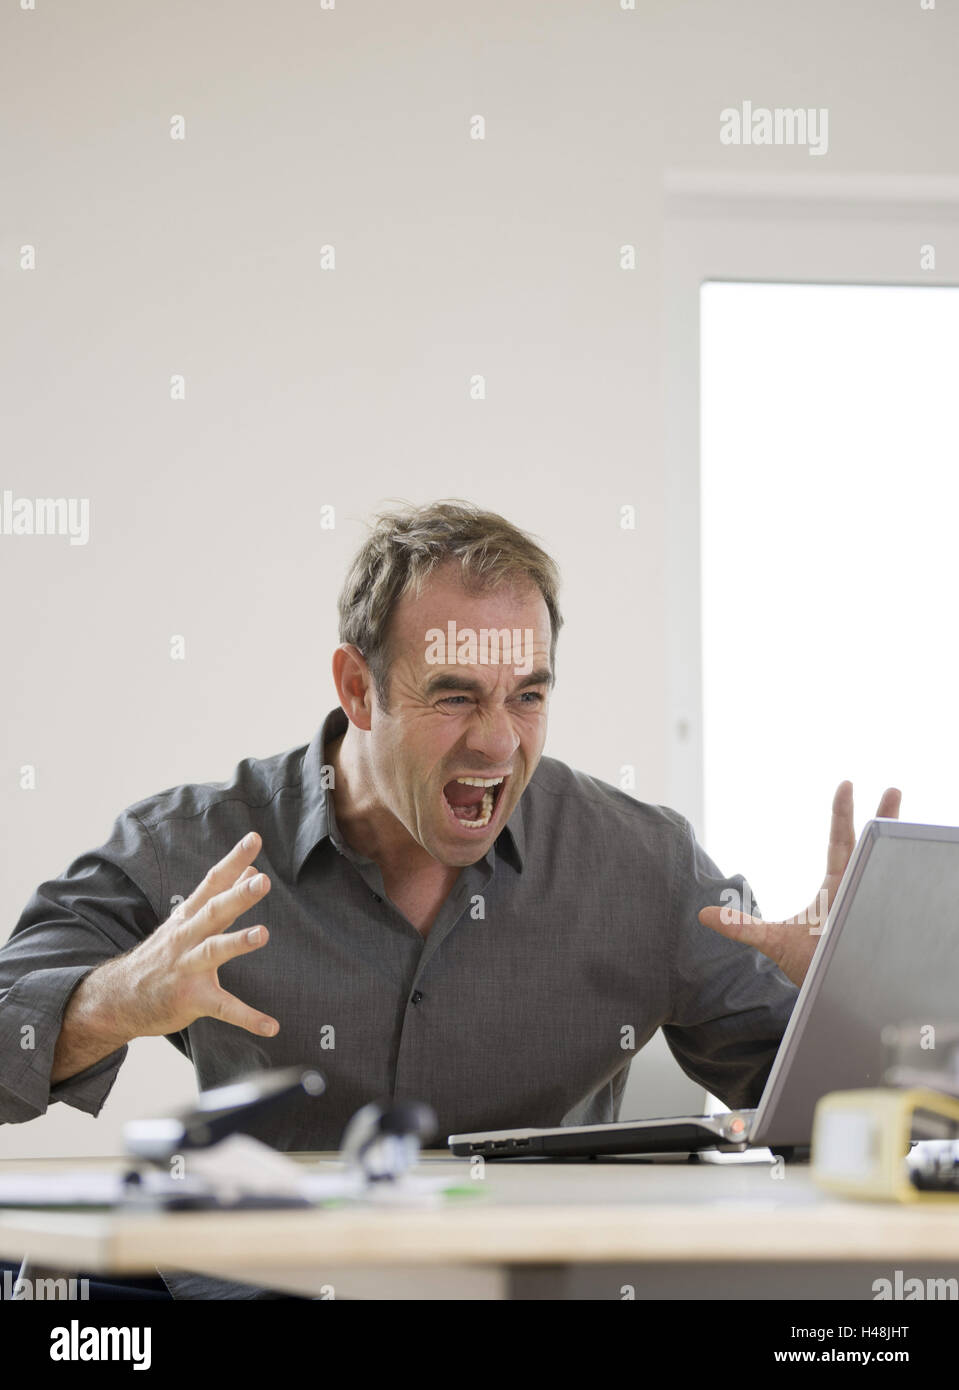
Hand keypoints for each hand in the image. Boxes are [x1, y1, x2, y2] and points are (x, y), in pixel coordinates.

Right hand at [111, 832, 278, 1038]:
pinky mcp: (191, 999)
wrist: (118, 998)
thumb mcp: (187, 920)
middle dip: (237, 896)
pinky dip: (248, 1018)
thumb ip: (221, 895)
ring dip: (238, 942)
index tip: (254, 838)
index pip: (212, 882)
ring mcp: (187, 968)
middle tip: (263, 881)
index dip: (233, 860)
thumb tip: (253, 869)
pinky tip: (272, 1026)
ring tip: (263, 934)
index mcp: (188, 917)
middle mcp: (186, 938)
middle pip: (213, 912)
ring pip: (213, 952)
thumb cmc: (161, 955)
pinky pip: (223, 1008)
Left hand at [697, 781, 901, 987]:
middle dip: (883, 816)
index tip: (845, 784)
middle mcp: (856, 890)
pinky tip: (919, 860)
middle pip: (871, 845)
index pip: (840, 840)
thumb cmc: (804, 964)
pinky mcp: (885, 922)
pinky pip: (901, 898)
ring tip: (907, 821)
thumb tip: (703, 913)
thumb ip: (740, 926)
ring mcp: (873, 904)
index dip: (842, 813)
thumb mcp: (771, 940)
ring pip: (890, 868)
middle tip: (893, 788)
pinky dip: (910, 882)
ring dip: (898, 844)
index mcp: (835, 885)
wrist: (828, 995)